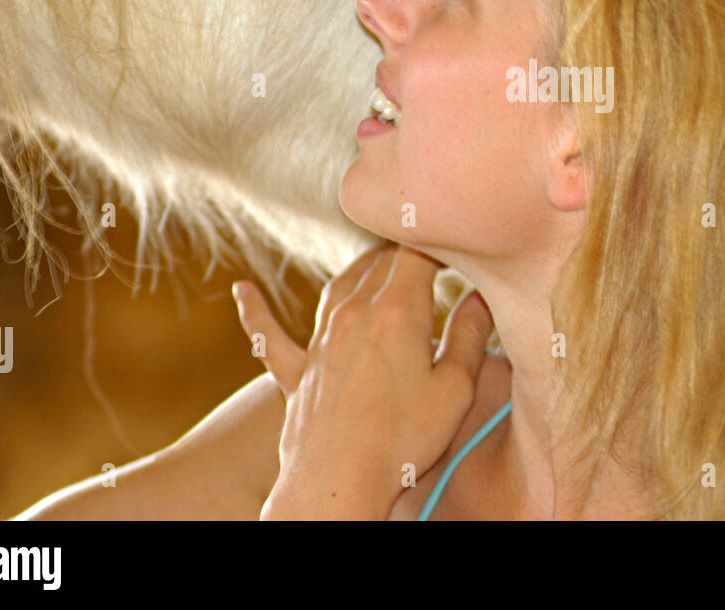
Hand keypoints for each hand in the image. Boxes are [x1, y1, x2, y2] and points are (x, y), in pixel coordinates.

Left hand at [232, 244, 495, 519]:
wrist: (338, 484)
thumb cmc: (403, 440)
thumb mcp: (456, 388)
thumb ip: (471, 334)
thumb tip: (481, 297)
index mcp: (396, 312)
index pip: (417, 249)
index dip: (441, 239)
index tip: (461, 246)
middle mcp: (352, 314)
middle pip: (382, 260)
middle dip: (411, 250)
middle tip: (437, 255)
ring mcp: (319, 342)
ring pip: (340, 284)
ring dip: (366, 268)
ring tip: (386, 263)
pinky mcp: (296, 372)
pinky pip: (269, 334)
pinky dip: (257, 310)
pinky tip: (242, 290)